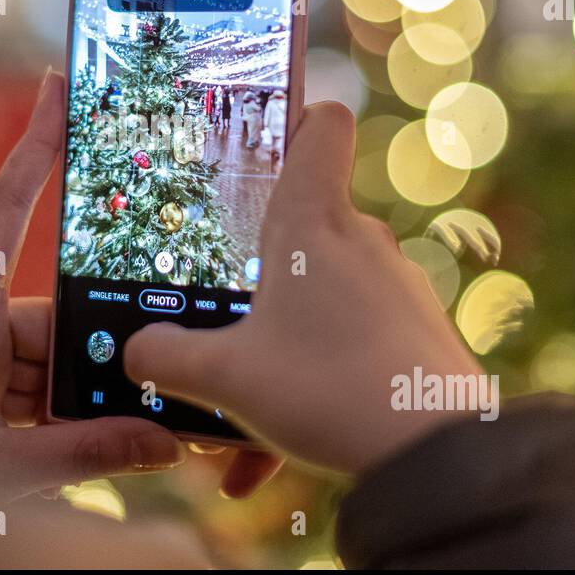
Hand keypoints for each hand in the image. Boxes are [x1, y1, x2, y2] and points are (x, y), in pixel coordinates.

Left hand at [0, 70, 185, 498]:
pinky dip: (63, 421)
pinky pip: (34, 393)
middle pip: (57, 316)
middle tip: (152, 391)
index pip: (7, 208)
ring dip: (84, 402)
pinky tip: (100, 449)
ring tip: (134, 437)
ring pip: (52, 363)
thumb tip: (163, 443)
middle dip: (101, 355)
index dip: (36, 145)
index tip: (59, 87)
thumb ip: (82, 453)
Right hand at [124, 102, 483, 476]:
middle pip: (304, 228)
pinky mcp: (417, 331)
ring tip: (240, 422)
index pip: (321, 125)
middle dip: (257, 276)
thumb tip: (137, 351)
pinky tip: (274, 456)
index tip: (263, 143)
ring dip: (278, 350)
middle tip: (219, 320)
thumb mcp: (224, 378)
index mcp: (313, 224)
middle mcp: (361, 241)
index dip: (294, 118)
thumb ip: (166, 358)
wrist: (438, 455)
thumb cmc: (329, 392)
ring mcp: (395, 285)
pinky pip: (350, 345)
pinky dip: (313, 385)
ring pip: (321, 302)